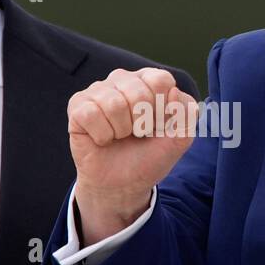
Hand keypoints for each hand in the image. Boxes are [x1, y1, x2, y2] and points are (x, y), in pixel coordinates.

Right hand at [67, 67, 196, 244]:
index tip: (158, 126)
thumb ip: (186, 114)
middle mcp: (123, 79)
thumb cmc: (149, 157)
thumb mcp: (178, 139)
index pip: (161, 80)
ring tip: (119, 136)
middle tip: (136, 134)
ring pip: (114, 104)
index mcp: (149, 80)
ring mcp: (98, 91)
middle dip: (142, 124)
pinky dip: (102, 135)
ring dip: (121, 131)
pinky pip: (91, 114)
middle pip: (138, 93)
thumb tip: (173, 90)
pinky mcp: (78, 106)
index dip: (163, 110)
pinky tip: (102, 139)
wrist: (123, 185)